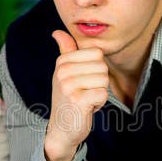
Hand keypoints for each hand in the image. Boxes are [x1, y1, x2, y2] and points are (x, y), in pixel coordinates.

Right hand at [44, 30, 108, 160]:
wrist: (62, 129)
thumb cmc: (68, 99)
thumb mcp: (65, 72)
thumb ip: (66, 51)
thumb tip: (57, 32)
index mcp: (62, 61)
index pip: (96, 53)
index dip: (96, 69)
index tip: (83, 80)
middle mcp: (62, 71)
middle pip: (102, 67)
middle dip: (99, 82)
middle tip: (84, 92)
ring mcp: (69, 85)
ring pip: (104, 81)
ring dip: (99, 93)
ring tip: (84, 100)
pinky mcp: (78, 100)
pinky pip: (103, 94)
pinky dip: (99, 104)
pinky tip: (86, 108)